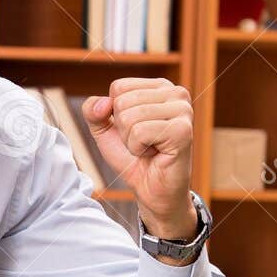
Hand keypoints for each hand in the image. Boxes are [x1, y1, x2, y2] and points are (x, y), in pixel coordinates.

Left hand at [81, 77, 195, 236]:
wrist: (151, 190)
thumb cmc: (132, 157)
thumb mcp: (104, 130)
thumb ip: (93, 110)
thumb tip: (104, 103)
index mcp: (160, 86)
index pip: (118, 87)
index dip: (115, 114)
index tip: (135, 129)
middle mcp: (176, 93)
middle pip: (122, 102)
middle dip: (123, 130)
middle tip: (143, 143)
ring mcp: (183, 110)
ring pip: (129, 117)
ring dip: (131, 141)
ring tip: (149, 148)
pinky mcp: (182, 130)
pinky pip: (139, 132)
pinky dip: (138, 149)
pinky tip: (155, 154)